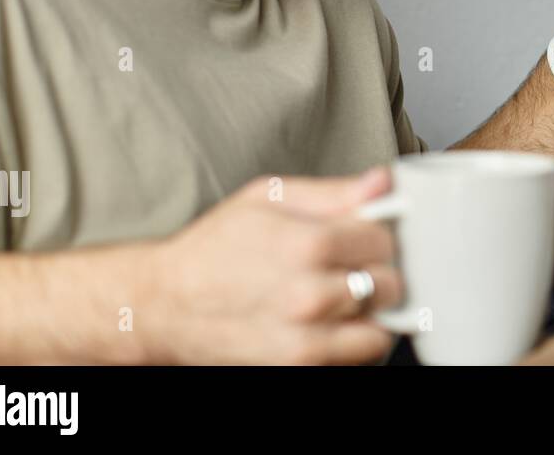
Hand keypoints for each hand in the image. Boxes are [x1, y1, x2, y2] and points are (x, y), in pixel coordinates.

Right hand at [142, 168, 402, 363]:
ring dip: (369, 316)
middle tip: (353, 268)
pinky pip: (355, 362)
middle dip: (378, 274)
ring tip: (342, 299)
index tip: (363, 237)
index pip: (384, 242)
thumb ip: (334, 192)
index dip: (378, 235)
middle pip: (390, 287)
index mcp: (306, 247)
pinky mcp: (298, 372)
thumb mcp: (267, 198)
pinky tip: (329, 325)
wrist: (164, 306)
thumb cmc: (214, 248)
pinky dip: (351, 345)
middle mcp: (309, 299)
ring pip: (379, 332)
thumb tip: (383, 182)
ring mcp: (304, 344)